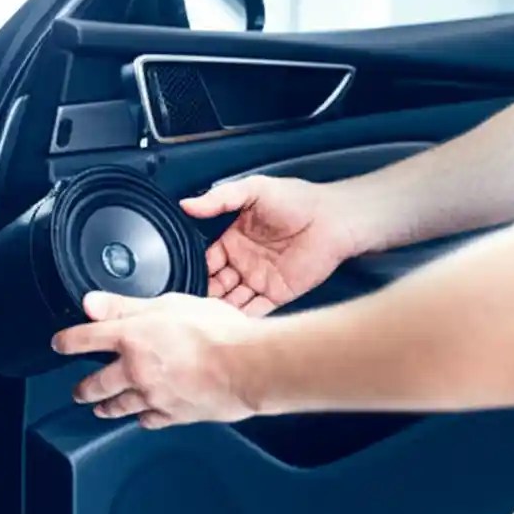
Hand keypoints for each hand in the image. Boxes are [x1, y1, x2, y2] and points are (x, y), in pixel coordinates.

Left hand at [51, 291, 260, 428]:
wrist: (247, 367)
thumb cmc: (219, 331)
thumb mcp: (170, 304)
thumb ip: (127, 305)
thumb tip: (91, 303)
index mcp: (131, 337)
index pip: (85, 339)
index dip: (68, 341)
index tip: (59, 344)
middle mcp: (135, 370)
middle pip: (96, 383)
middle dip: (83, 388)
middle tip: (78, 391)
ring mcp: (153, 396)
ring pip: (120, 406)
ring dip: (107, 407)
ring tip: (101, 409)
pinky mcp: (173, 415)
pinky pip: (149, 420)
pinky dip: (143, 418)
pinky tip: (144, 418)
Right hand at [182, 175, 362, 316]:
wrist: (333, 219)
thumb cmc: (297, 200)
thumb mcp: (253, 190)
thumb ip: (219, 198)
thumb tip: (187, 204)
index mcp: (234, 239)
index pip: (207, 259)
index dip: (195, 268)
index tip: (180, 277)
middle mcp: (244, 262)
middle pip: (215, 283)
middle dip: (203, 292)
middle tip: (188, 302)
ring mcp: (260, 280)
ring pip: (231, 300)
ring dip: (217, 308)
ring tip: (201, 316)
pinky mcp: (277, 295)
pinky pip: (254, 311)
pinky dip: (239, 319)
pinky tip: (225, 323)